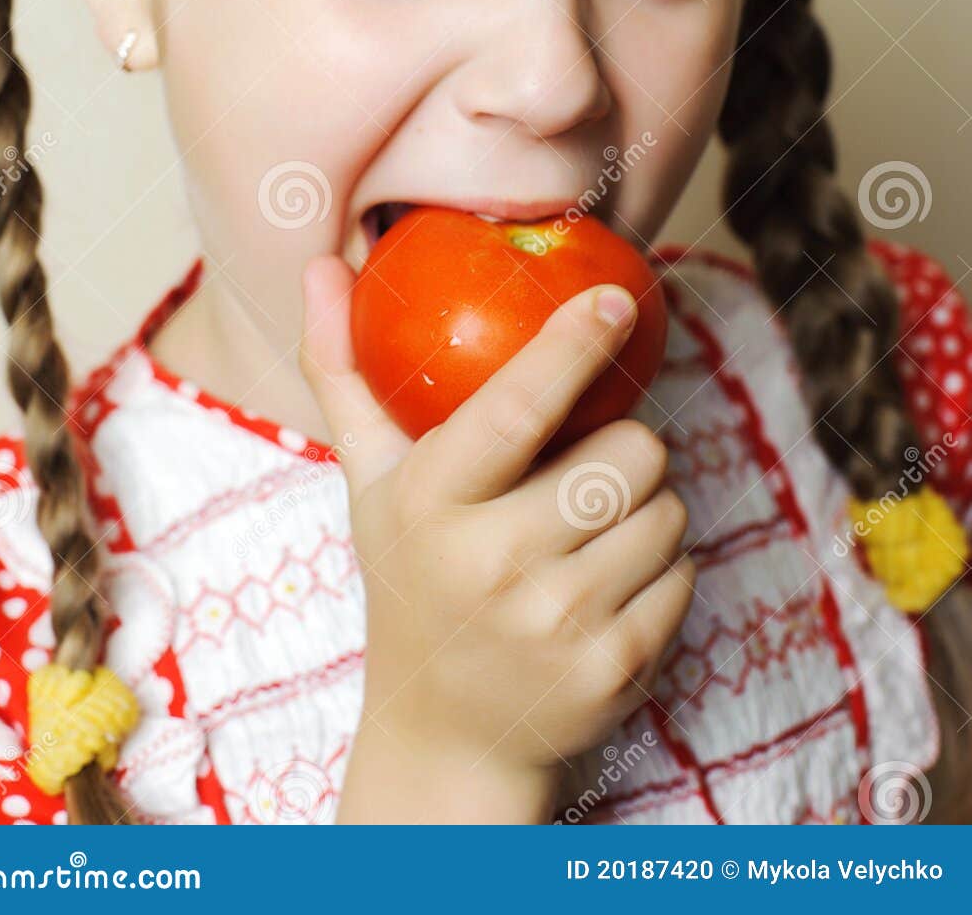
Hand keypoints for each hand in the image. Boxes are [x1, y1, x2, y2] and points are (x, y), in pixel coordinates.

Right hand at [300, 256, 694, 821]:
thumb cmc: (411, 580)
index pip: (516, 407)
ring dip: (647, 507)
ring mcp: (557, 623)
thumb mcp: (370, 483)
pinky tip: (606, 587)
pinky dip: (660, 570)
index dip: (572, 345)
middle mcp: (493, 563)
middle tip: (587, 465)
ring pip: (667, 511)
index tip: (613, 300)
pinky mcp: (613, 670)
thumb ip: (346, 373)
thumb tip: (321, 264)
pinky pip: (682, 575)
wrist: (444, 739)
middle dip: (625, 445)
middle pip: (627, 454)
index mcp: (432, 502)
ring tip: (590, 531)